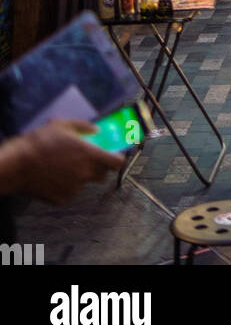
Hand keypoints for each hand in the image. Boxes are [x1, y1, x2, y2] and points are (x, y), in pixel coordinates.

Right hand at [0, 120, 123, 203]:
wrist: (18, 165)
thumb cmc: (40, 141)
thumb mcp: (62, 125)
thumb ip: (84, 127)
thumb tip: (97, 131)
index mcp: (89, 155)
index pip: (116, 163)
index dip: (119, 160)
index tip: (116, 157)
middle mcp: (85, 173)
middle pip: (103, 175)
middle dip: (99, 168)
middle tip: (88, 161)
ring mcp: (74, 189)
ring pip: (85, 183)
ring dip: (80, 177)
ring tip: (63, 167)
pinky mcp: (63, 199)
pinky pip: (70, 192)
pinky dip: (66, 186)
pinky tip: (54, 177)